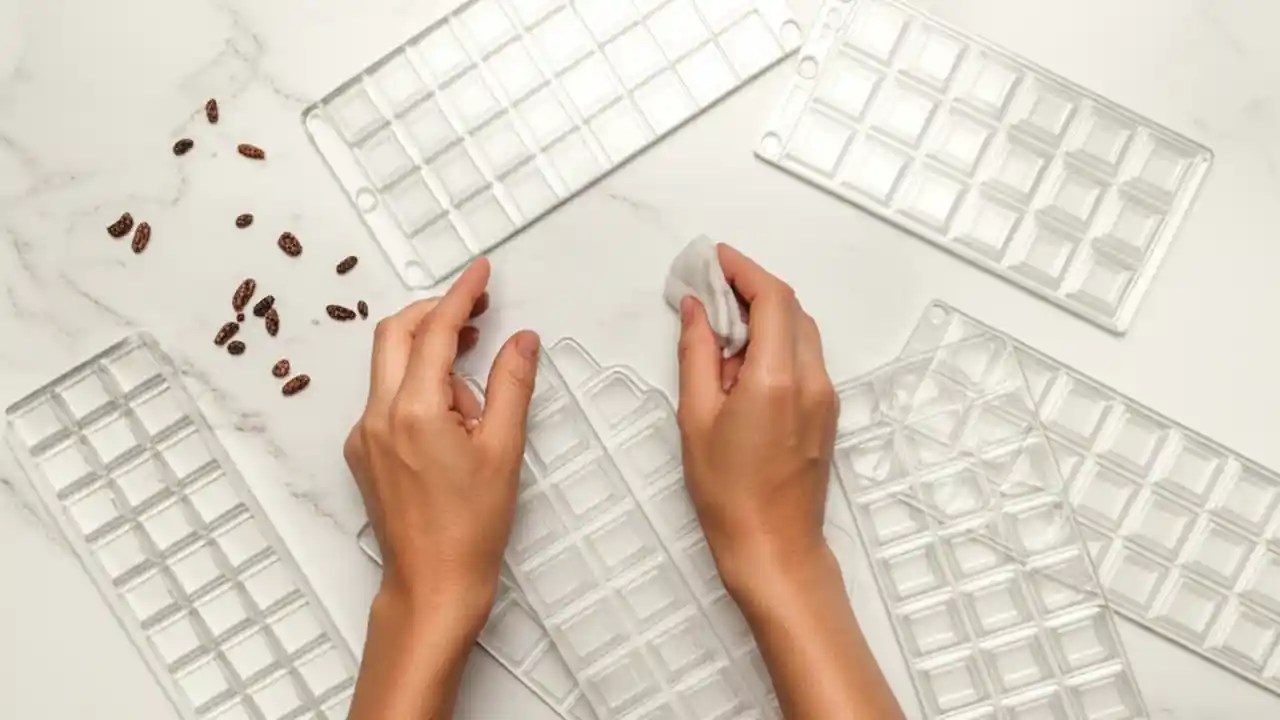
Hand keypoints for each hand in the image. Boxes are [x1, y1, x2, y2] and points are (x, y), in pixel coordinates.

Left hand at [344, 259, 539, 621]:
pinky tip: (454, 424)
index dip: (461, 293)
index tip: (480, 272)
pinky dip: (420, 391)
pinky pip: (388, 399)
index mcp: (414, 411)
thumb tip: (521, 341)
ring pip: (392, 367)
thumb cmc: (468, 530)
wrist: (432, 586)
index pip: (435, 330)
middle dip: (436, 313)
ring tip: (477, 401)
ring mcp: (363, 435)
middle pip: (397, 334)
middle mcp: (377, 416)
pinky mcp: (362, 452)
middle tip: (477, 310)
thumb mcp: (504, 450)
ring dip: (432, 358)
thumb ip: (511, 385)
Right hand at [675, 244, 837, 591]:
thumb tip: (694, 309)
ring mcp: (826, 396)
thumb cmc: (728, 492)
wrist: (773, 547)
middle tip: (710, 291)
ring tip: (722, 332)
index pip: (771, 298)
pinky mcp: (827, 413)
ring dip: (766, 316)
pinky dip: (777, 344)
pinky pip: (805, 359)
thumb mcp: (696, 417)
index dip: (743, 269)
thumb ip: (697, 353)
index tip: (715, 259)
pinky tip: (743, 365)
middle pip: (791, 309)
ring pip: (801, 332)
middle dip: (752, 289)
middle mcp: (812, 379)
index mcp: (776, 377)